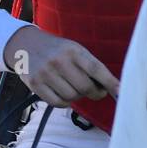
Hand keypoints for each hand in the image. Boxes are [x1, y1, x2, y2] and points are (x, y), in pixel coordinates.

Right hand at [2, 25, 119, 108]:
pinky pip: (58, 103)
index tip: (121, 93)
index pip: (96, 69)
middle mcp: (59, 61)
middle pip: (85, 88)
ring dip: (78, 97)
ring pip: (72, 97)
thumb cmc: (57, 50)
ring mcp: (45, 73)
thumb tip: (111, 88)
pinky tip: (64, 93)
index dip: (110, 83)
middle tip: (96, 91)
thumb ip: (90, 66)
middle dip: (95, 93)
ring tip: (75, 88)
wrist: (25, 45)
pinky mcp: (35, 84)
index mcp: (73, 50)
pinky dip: (65, 102)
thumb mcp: (74, 50)